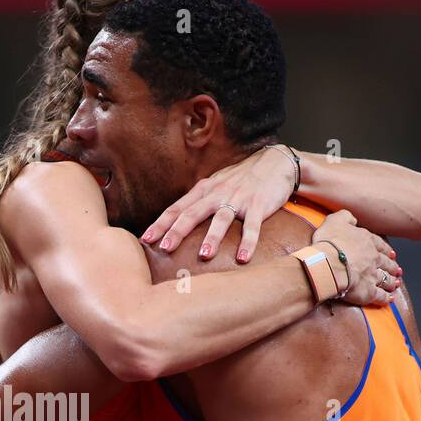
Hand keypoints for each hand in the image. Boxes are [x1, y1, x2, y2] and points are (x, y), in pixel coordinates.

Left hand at [141, 145, 295, 262]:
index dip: (161, 224)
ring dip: (212, 237)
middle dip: (177, 231)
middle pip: (192, 213)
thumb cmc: (241, 179)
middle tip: (164, 248)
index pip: (177, 208)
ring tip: (203, 255)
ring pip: (221, 219)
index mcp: (204, 191)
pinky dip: (248, 242)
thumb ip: (197, 202)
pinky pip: (252, 226)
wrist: (275, 162)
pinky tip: (243, 258)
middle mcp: (217, 193)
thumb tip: (175, 224)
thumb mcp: (215, 186)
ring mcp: (238, 199)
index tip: (145, 239)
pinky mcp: (258, 205)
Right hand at [312, 211, 403, 306]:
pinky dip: (385, 299)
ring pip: (386, 279)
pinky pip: (379, 296)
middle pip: (386, 263)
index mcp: (366, 241)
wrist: (328, 263)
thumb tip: (352, 218)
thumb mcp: (335, 220)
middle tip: (397, 269)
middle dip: (392, 266)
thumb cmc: (330, 243)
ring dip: (392, 282)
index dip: (385, 250)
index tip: (391, 253)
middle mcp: (373, 258)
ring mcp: (372, 275)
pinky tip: (389, 300)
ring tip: (396, 284)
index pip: (380, 245)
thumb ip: (345, 217)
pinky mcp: (368, 292)